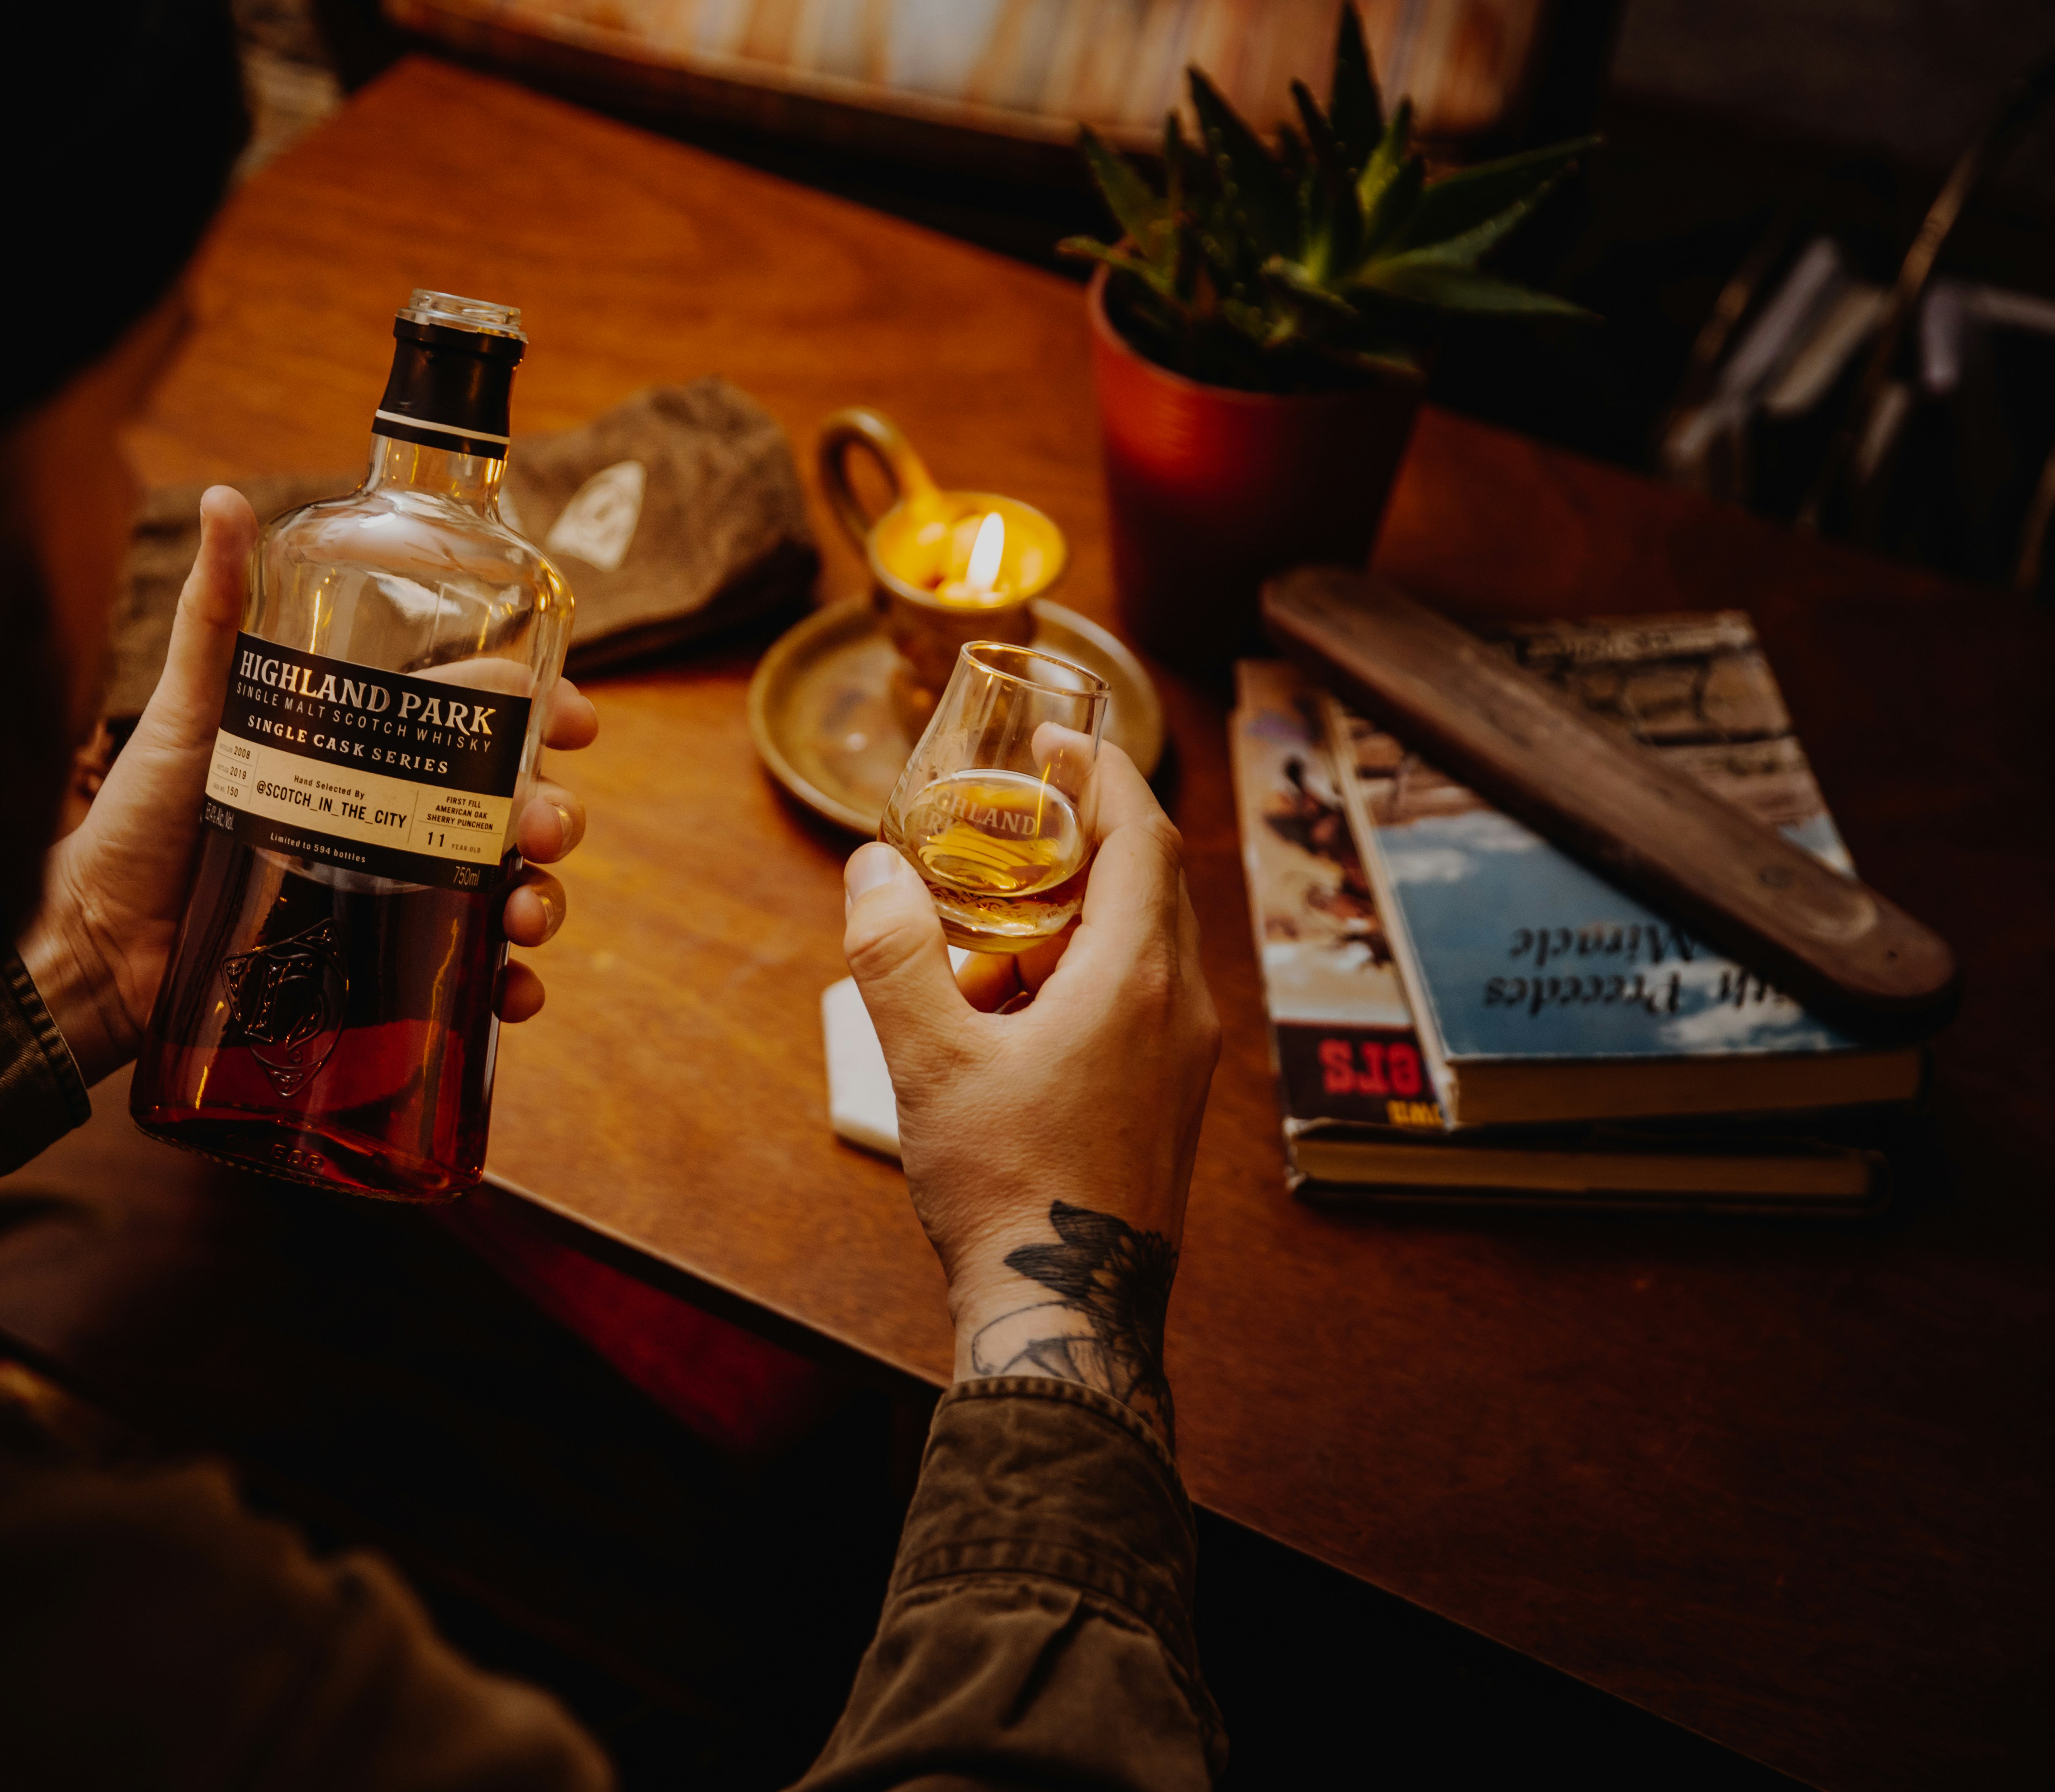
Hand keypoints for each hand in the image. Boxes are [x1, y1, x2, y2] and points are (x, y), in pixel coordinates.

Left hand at [21, 484, 598, 1086]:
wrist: (97, 941)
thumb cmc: (141, 818)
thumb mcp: (191, 707)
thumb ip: (214, 611)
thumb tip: (222, 498)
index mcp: (369, 748)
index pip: (480, 720)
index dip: (542, 713)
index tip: (573, 718)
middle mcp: (394, 818)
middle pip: (510, 804)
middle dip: (552, 810)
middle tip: (543, 825)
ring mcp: (394, 894)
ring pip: (507, 888)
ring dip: (542, 898)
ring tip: (527, 912)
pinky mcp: (380, 969)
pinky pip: (469, 978)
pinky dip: (508, 990)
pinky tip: (513, 994)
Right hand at [841, 739, 1217, 1460]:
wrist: (1067, 1313)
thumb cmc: (1005, 1185)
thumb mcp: (928, 1059)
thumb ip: (894, 953)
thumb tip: (870, 867)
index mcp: (1139, 979)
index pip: (1143, 834)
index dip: (1102, 774)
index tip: (1057, 741)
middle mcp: (1182, 1007)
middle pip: (1152, 879)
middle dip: (1088, 830)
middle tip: (1017, 807)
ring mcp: (1184, 1057)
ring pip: (1146, 940)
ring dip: (1083, 904)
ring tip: (1000, 907)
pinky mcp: (1167, 1096)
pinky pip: (1140, 995)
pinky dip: (1087, 964)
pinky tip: (1016, 999)